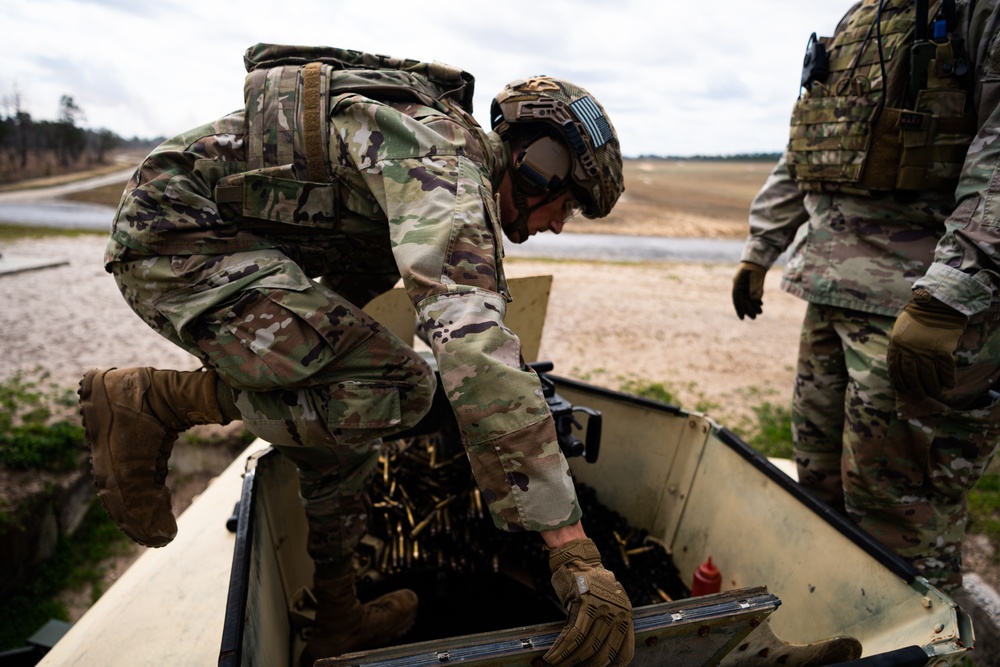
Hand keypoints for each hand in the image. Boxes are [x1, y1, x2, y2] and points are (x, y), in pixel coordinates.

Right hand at [544, 538, 633, 666]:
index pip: (624, 653)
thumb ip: (611, 625)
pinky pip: (571, 635)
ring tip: (557, 665)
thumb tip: (599, 653)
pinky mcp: (583, 604)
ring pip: (585, 646)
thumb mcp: (610, 604)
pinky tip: (552, 656)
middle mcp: (618, 613)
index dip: (608, 665)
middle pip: (602, 653)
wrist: (578, 559)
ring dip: (569, 660)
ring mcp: (601, 608)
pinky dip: (561, 650)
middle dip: (586, 665)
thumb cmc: (591, 584)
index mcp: (627, 616)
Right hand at [732, 262, 766, 319]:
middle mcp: (740, 286)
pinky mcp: (751, 284)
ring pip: (748, 298)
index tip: (742, 318)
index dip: (739, 309)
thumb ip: (755, 287)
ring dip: (753, 306)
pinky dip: (756, 300)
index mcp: (738, 284)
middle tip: (754, 317)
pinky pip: (752, 295)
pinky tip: (760, 304)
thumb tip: (755, 299)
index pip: (736, 299)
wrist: (757, 258)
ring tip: (760, 312)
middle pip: (743, 300)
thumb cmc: (755, 266)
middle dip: (748, 309)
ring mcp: (745, 286)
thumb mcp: (755, 276)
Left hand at [887, 289, 966, 400]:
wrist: (936, 304)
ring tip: (936, 393)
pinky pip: (945, 371)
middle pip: (912, 377)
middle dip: (916, 389)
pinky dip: (948, 379)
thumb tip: (900, 363)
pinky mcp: (943, 352)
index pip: (895, 370)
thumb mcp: (900, 330)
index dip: (899, 382)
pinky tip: (949, 384)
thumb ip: (900, 346)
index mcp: (896, 346)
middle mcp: (910, 352)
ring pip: (929, 377)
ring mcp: (926, 353)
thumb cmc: (917, 316)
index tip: (903, 389)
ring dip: (933, 387)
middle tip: (922, 396)